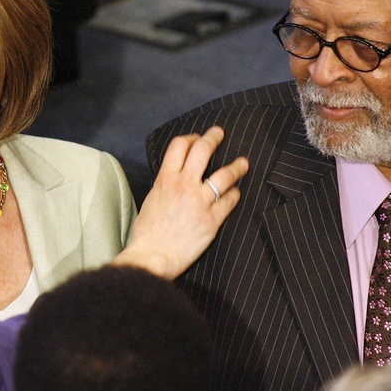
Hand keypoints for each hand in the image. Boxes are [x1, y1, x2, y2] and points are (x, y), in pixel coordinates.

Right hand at [114, 126, 248, 278]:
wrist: (153, 256)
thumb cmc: (148, 233)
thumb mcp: (152, 200)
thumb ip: (165, 185)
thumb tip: (175, 178)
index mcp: (166, 179)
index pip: (180, 146)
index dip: (191, 138)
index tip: (197, 139)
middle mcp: (184, 185)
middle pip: (203, 151)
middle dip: (214, 138)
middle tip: (220, 135)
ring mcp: (200, 202)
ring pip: (224, 175)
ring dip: (236, 167)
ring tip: (243, 164)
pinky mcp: (212, 220)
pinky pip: (229, 201)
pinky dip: (234, 195)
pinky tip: (235, 193)